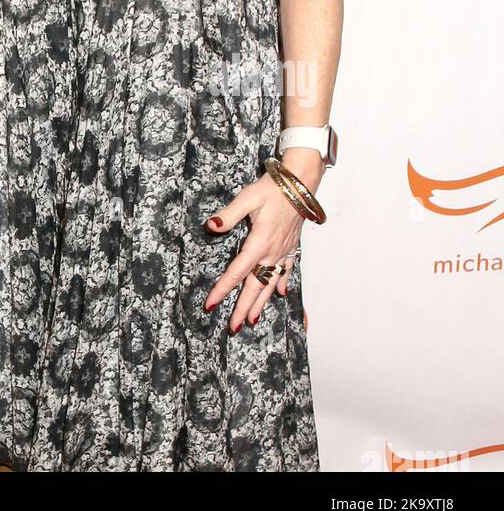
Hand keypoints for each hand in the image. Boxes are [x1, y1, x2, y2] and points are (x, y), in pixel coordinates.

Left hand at [202, 151, 323, 330]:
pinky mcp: (291, 246)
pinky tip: (279, 293)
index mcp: (259, 243)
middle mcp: (272, 252)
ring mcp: (284, 251)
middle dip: (243, 308)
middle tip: (232, 327)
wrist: (300, 183)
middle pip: (255, 286)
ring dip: (261, 302)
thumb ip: (228, 215)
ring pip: (270, 283)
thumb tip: (211, 226)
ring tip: (253, 320)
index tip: (210, 305)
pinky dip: (281, 283)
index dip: (222, 290)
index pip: (237, 273)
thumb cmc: (272, 189)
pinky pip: (287, 270)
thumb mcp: (246, 199)